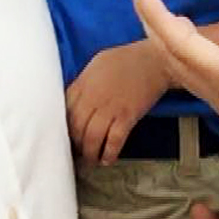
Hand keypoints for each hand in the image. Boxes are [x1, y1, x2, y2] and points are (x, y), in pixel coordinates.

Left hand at [66, 40, 169, 164]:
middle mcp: (93, 97)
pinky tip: (107, 159)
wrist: (155, 59)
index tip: (67, 134)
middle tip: (77, 152)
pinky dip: (109, 152)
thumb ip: (84, 82)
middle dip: (75, 143)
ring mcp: (110, 108)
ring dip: (90, 153)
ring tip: (91, 160)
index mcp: (83, 83)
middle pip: (76, 128)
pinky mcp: (127, 116)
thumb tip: (76, 99)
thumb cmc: (128, 58)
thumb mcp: (97, 63)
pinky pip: (114, 140)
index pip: (64, 110)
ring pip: (92, 138)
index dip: (64, 126)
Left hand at [128, 0, 218, 205]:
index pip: (180, 43)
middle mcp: (217, 91)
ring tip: (154, 8)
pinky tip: (187, 42)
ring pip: (177, 64)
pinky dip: (180, 51)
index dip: (156, 12)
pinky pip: (191, 73)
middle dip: (149, 18)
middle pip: (170, 53)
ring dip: (161, 34)